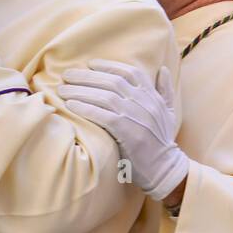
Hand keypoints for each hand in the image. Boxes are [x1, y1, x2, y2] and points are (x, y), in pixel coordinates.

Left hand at [60, 61, 188, 201]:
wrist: (165, 168)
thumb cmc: (162, 140)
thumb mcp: (170, 112)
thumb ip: (165, 90)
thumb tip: (163, 69)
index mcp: (153, 96)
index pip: (130, 72)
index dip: (108, 66)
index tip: (90, 64)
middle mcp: (145, 103)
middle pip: (112, 82)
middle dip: (86, 76)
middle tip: (66, 75)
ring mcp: (137, 117)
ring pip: (105, 96)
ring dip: (80, 91)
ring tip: (62, 90)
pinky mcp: (128, 133)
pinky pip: (102, 115)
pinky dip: (85, 108)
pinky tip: (70, 105)